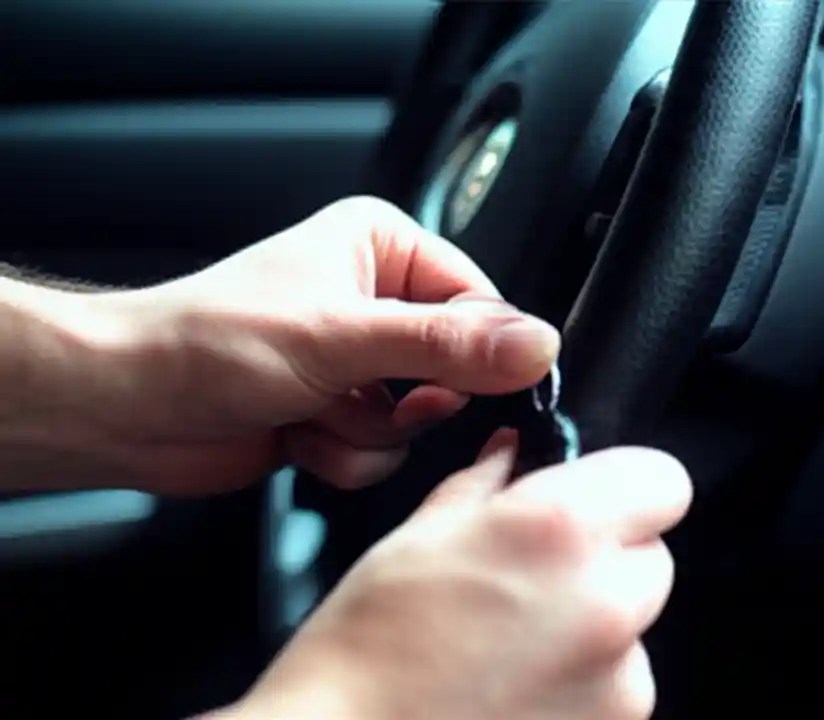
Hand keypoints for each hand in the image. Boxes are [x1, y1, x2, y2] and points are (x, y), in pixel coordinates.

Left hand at [45, 196, 559, 494]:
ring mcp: (360, 361)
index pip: (484, 303)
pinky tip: (297, 433)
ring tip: (312, 410)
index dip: (479, 354)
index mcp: (385, 248)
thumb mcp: (341, 338)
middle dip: (409, 401)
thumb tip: (536, 344)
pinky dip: (344, 455)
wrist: (127, 407)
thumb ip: (447, 345)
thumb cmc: (206, 343)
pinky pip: (386, 451)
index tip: (447, 384)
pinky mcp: (340, 411)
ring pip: (422, 420)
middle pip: (459, 368)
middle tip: (364, 393)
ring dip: (368, 433)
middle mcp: (379, 299)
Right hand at [221, 431, 691, 719]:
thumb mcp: (420, 535)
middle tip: (535, 578)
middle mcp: (606, 600)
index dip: (627, 487)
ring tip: (514, 644)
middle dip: (606, 558)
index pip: (663, 480)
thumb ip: (489, 483)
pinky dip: (585, 682)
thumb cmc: (369, 648)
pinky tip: (518, 686)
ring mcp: (621, 677)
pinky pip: (621, 683)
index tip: (595, 502)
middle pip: (652, 556)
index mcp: (562, 528)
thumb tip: (517, 452)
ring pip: (636, 625)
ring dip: (596, 624)